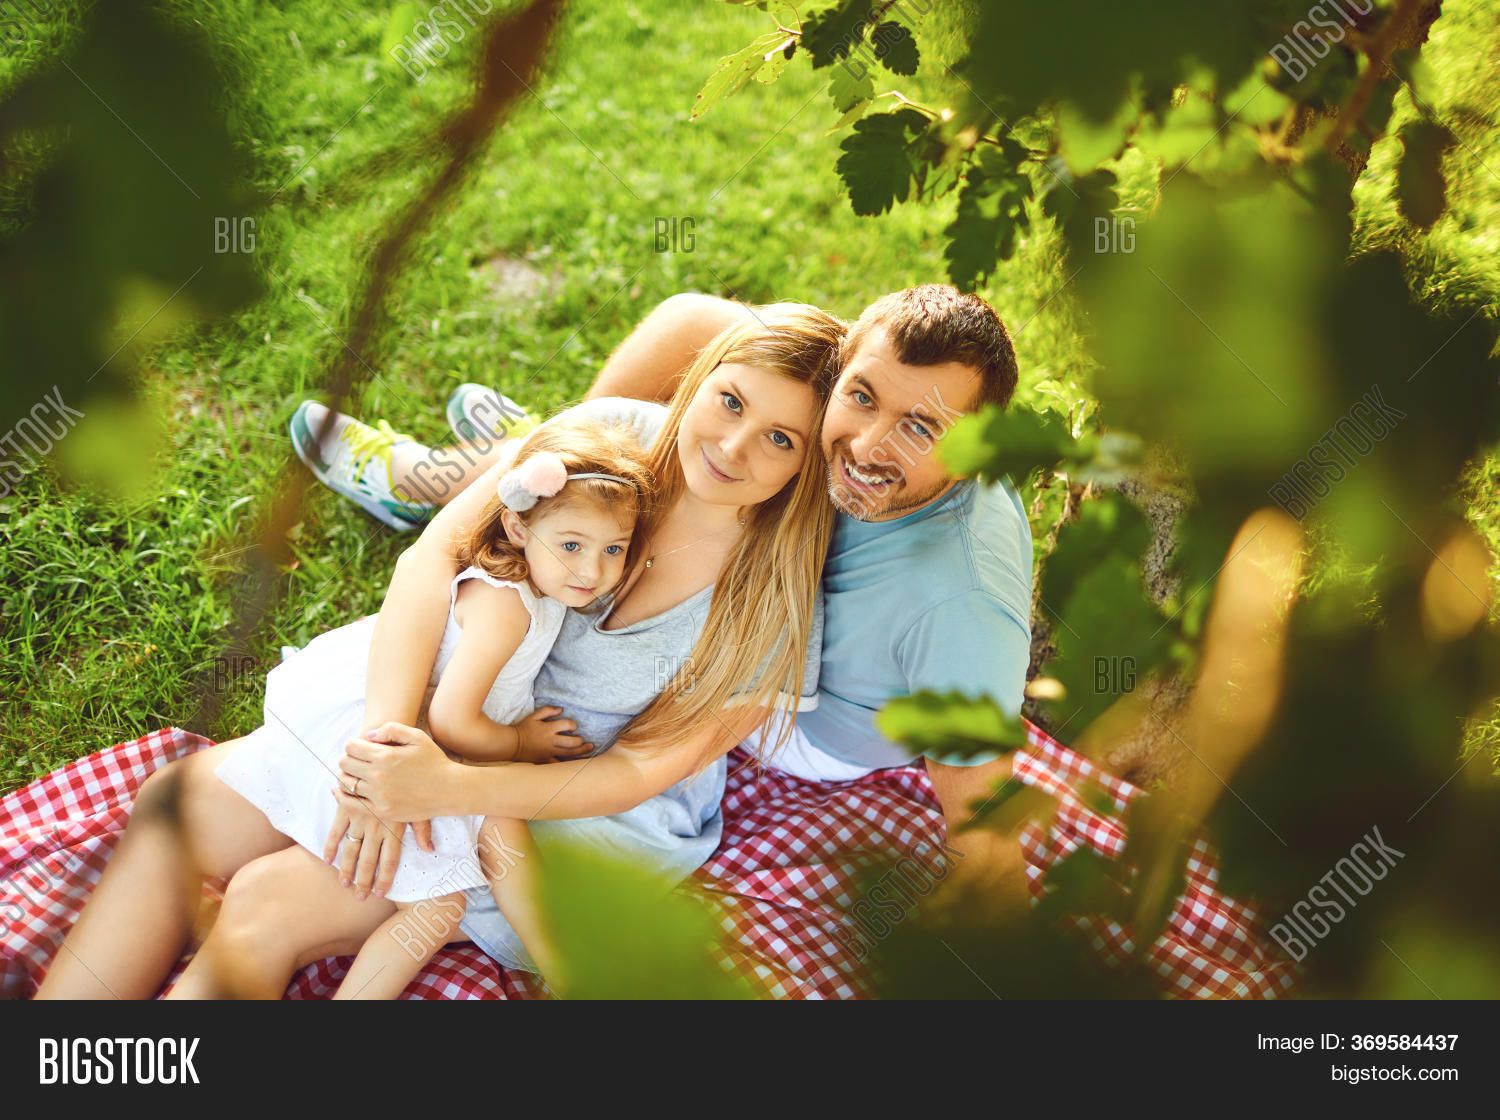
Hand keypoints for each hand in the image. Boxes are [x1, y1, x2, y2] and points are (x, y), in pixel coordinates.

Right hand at [320, 788, 423, 900]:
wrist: (386, 752)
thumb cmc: (408, 777)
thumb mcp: (419, 802)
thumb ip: (422, 828)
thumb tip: (429, 849)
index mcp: (395, 825)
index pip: (390, 859)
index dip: (385, 878)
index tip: (381, 894)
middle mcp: (376, 824)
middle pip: (369, 859)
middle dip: (364, 880)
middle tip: (360, 897)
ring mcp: (360, 817)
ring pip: (351, 849)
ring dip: (346, 869)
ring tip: (344, 885)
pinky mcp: (346, 807)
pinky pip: (336, 831)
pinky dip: (331, 847)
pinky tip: (327, 861)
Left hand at [339, 722, 457, 822]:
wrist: (450, 789)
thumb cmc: (434, 761)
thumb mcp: (417, 736)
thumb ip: (391, 729)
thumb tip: (368, 735)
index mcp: (386, 756)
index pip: (351, 747)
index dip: (353, 744)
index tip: (361, 747)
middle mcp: (379, 776)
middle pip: (344, 764)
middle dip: (348, 759)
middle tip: (356, 760)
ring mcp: (379, 795)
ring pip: (346, 784)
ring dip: (346, 776)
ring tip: (354, 774)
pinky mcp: (382, 811)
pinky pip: (351, 805)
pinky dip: (342, 797)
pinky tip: (341, 791)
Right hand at [513, 706, 593, 763]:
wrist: (512, 744)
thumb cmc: (523, 728)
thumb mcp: (534, 716)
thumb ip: (547, 711)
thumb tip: (561, 709)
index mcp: (548, 729)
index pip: (566, 725)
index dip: (573, 725)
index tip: (573, 727)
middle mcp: (550, 741)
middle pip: (571, 742)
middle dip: (580, 741)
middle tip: (584, 740)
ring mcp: (549, 752)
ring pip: (568, 754)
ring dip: (581, 751)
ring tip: (589, 748)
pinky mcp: (545, 760)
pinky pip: (559, 764)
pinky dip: (567, 764)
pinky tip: (575, 764)